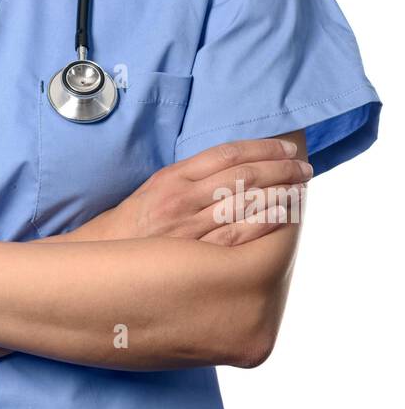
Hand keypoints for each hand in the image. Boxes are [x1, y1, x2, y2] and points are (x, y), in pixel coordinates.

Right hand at [104, 137, 310, 245]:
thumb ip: (191, 176)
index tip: (287, 147)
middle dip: (280, 168)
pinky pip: (237, 235)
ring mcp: (189, 228)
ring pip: (244, 203)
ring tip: (301, 187)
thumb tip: (237, 166)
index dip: (262, 147)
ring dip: (280, 193)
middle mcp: (182, 199)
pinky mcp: (194, 255)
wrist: (104, 262)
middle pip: (242, 176)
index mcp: (173, 177)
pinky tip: (284, 214)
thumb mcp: (156, 188)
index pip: (227, 153)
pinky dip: (264, 222)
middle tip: (304, 167)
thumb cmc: (134, 225)